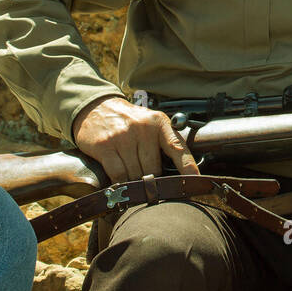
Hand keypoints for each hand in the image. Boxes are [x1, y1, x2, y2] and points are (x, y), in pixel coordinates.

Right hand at [72, 96, 200, 182]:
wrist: (96, 108)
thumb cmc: (128, 121)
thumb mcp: (151, 124)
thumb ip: (164, 142)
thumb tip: (178, 175)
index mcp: (159, 123)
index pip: (178, 148)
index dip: (188, 167)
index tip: (195, 181)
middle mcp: (143, 129)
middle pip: (154, 170)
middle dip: (150, 180)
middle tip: (146, 181)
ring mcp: (123, 137)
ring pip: (135, 174)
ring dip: (134, 182)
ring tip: (131, 178)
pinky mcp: (105, 146)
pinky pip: (118, 175)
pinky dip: (119, 183)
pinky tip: (119, 181)